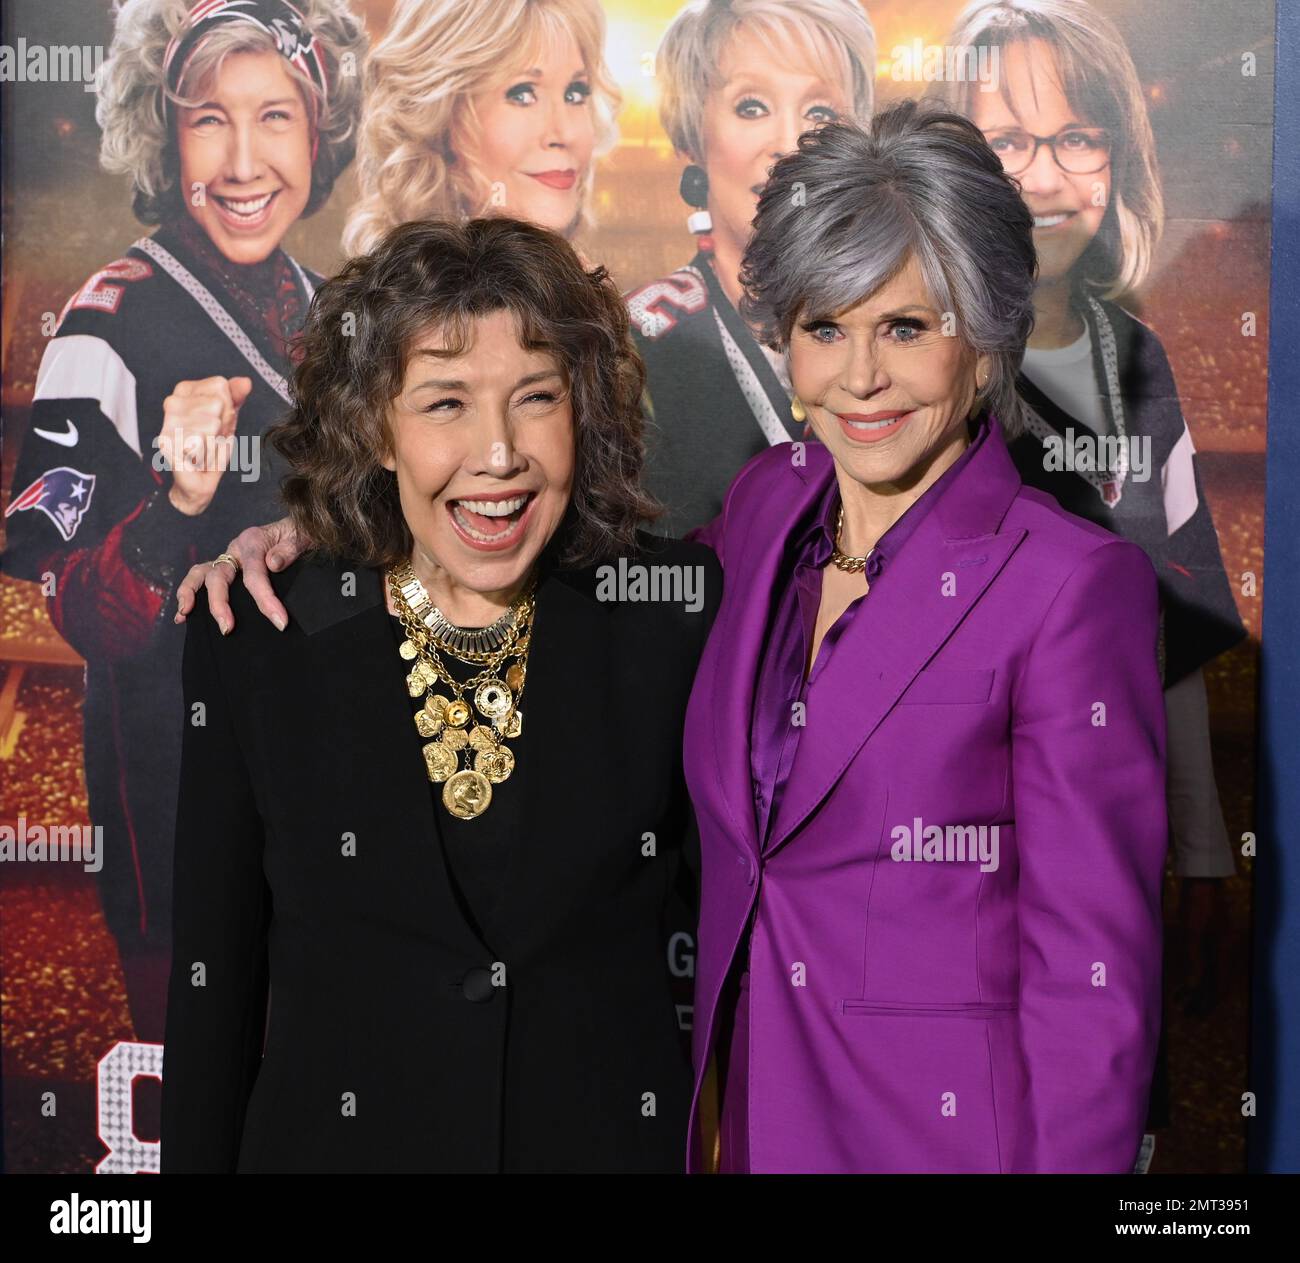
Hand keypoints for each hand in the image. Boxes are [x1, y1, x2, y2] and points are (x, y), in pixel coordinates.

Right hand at [158, 376, 252, 515]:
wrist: (196, 480)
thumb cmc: (211, 446)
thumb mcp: (228, 419)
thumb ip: (236, 397)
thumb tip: (245, 381)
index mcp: (186, 390)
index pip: (220, 386)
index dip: (228, 406)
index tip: (220, 421)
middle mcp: (173, 402)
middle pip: (217, 404)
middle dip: (223, 425)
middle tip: (212, 437)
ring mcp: (168, 422)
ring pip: (210, 425)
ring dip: (215, 442)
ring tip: (205, 447)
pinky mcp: (166, 443)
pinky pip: (201, 445)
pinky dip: (206, 454)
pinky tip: (198, 457)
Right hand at [174, 516, 304, 633]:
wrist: (297, 529)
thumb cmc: (300, 535)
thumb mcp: (302, 537)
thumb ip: (289, 549)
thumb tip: (272, 564)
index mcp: (253, 541)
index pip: (255, 574)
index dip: (265, 599)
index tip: (279, 621)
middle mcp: (235, 549)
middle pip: (219, 576)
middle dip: (220, 604)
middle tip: (227, 629)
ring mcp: (227, 559)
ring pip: (200, 574)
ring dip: (191, 594)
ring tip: (186, 614)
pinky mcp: (225, 568)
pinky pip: (200, 580)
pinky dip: (189, 595)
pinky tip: (182, 616)